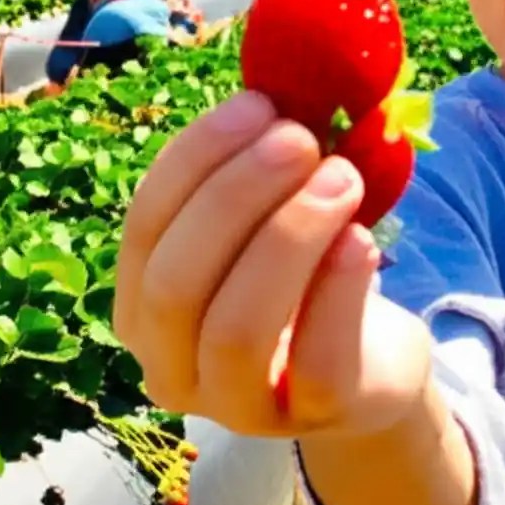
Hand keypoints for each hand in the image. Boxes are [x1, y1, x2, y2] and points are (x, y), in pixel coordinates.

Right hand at [114, 91, 434, 440]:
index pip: (145, 226)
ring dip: (290, 235)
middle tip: (300, 138)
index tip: (256, 104)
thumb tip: (274, 88)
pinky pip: (316, 358)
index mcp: (140, 308)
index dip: (195, 158)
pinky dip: (338, 288)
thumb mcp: (260, 231)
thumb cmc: (298, 285)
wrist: (364, 371)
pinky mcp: (312, 415)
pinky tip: (363, 240)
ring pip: (236, 325)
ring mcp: (235, 404)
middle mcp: (169, 365)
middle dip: (238, 195)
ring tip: (342, 177)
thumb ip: (249, 177)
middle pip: (178, 278)